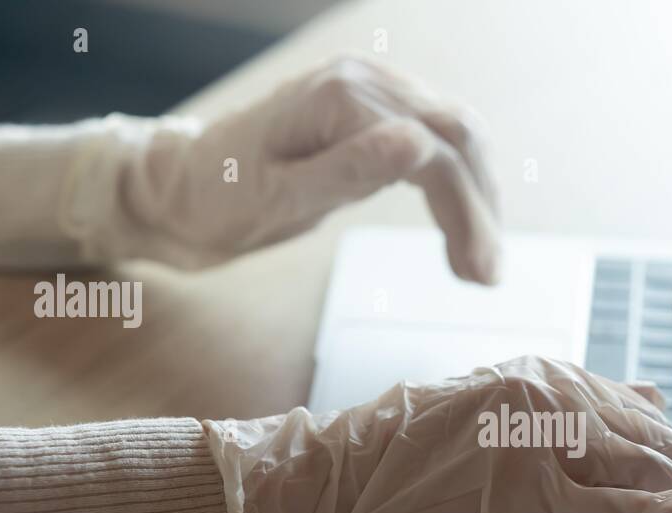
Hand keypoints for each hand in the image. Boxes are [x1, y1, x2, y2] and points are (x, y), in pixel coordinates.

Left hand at [116, 55, 499, 280]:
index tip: (477, 273)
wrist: (182, 184)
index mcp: (338, 99)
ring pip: (458, 134)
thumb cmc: (217, 197)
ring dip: (480, 197)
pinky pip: (437, 137)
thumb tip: (416, 147)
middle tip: (488, 274)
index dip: (465, 214)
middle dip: (483, 208)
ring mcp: (370, 88)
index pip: (432, 153)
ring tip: (480, 260)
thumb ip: (347, 172)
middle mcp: (362, 80)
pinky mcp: (374, 109)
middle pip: (458, 135)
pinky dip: (459, 183)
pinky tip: (462, 224)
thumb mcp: (275, 198)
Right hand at [201, 356, 671, 512]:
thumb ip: (575, 408)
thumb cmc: (407, 456)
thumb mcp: (497, 416)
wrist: (331, 477)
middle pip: (664, 447)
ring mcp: (541, 441)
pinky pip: (615, 508)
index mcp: (550, 377)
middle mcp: (554, 395)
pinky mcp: (525, 493)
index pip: (647, 422)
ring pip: (653, 475)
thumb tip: (654, 400)